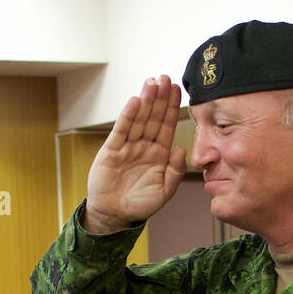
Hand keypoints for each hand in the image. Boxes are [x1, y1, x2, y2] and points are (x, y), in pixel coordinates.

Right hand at [84, 75, 187, 234]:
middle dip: (159, 97)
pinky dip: (127, 116)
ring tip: (152, 82)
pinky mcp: (111, 151)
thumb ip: (175, 171)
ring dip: (145, 101)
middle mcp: (144, 146)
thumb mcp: (164, 191)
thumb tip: (181, 149)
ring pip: (138, 119)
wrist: (114, 216)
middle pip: (153, 117)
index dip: (172, 107)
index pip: (167, 125)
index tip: (178, 89)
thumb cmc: (140, 205)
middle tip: (165, 77)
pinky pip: (120, 130)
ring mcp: (127, 146)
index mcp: (159, 153)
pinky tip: (134, 102)